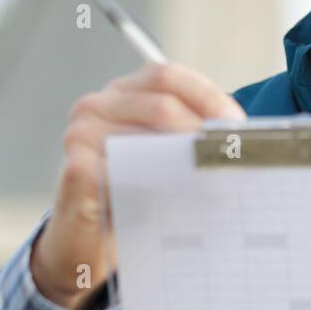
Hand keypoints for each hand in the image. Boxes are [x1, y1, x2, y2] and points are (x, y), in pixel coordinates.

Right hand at [31, 61, 245, 309]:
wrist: (86, 233)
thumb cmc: (132, 186)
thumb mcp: (161, 151)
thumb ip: (188, 134)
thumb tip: (233, 136)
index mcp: (122, 91)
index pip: (167, 75)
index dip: (206, 96)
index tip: (235, 124)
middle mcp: (95, 105)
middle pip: (161, 106)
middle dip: (202, 133)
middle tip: (231, 157)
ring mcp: (79, 135)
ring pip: (146, 142)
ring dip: (186, 164)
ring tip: (215, 182)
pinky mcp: (75, 170)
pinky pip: (126, 174)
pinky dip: (158, 186)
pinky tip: (179, 199)